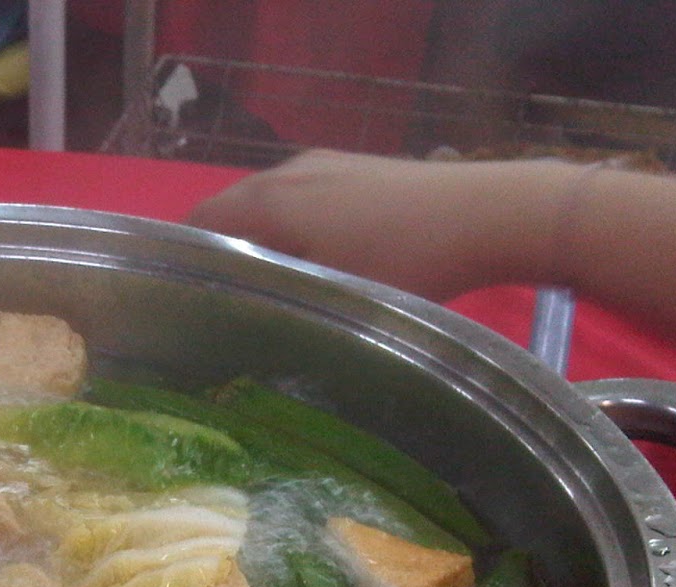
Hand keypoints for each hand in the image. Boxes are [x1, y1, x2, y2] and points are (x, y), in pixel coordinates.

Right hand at [189, 149, 569, 299]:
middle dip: (224, 258)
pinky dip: (294, 230)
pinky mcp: (357, 167)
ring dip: (262, 245)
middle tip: (228, 309)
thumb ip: (278, 308)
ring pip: (269, 208)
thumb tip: (237, 333)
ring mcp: (324, 163)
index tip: (186, 310)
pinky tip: (322, 264)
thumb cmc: (407, 260)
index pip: (196, 227)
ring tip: (276, 292)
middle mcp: (285, 171)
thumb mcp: (336, 297)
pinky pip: (303, 199)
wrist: (491, 213)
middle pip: (230, 214)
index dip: (184, 267)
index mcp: (268, 201)